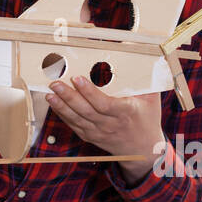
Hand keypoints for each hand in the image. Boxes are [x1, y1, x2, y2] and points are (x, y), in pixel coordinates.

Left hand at [46, 76, 165, 181]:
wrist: (144, 149)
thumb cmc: (147, 118)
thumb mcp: (151, 98)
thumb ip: (145, 78)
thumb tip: (134, 52)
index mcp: (125, 112)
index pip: (104, 104)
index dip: (89, 92)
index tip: (77, 79)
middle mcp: (110, 124)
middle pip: (86, 111)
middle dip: (68, 96)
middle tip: (55, 83)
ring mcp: (99, 132)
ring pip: (77, 119)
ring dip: (61, 106)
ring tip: (50, 93)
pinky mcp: (91, 137)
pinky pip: (74, 125)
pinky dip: (62, 115)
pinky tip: (54, 104)